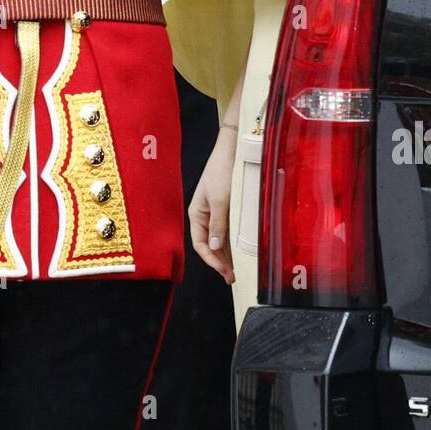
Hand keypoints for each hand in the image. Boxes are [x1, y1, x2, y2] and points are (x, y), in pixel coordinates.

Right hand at [189, 131, 235, 283]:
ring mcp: (214, 214)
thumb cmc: (221, 173)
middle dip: (218, 262)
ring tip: (232, 272)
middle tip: (230, 277)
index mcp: (196, 214)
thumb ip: (217, 225)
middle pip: (209, 245)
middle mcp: (203, 216)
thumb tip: (213, 247)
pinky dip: (229, 245)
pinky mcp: (224, 210)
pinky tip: (234, 255)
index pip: (200, 244)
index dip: (210, 259)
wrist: (230, 152)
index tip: (223, 270)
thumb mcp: (219, 200)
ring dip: (224, 256)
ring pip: (218, 241)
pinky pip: (225, 233)